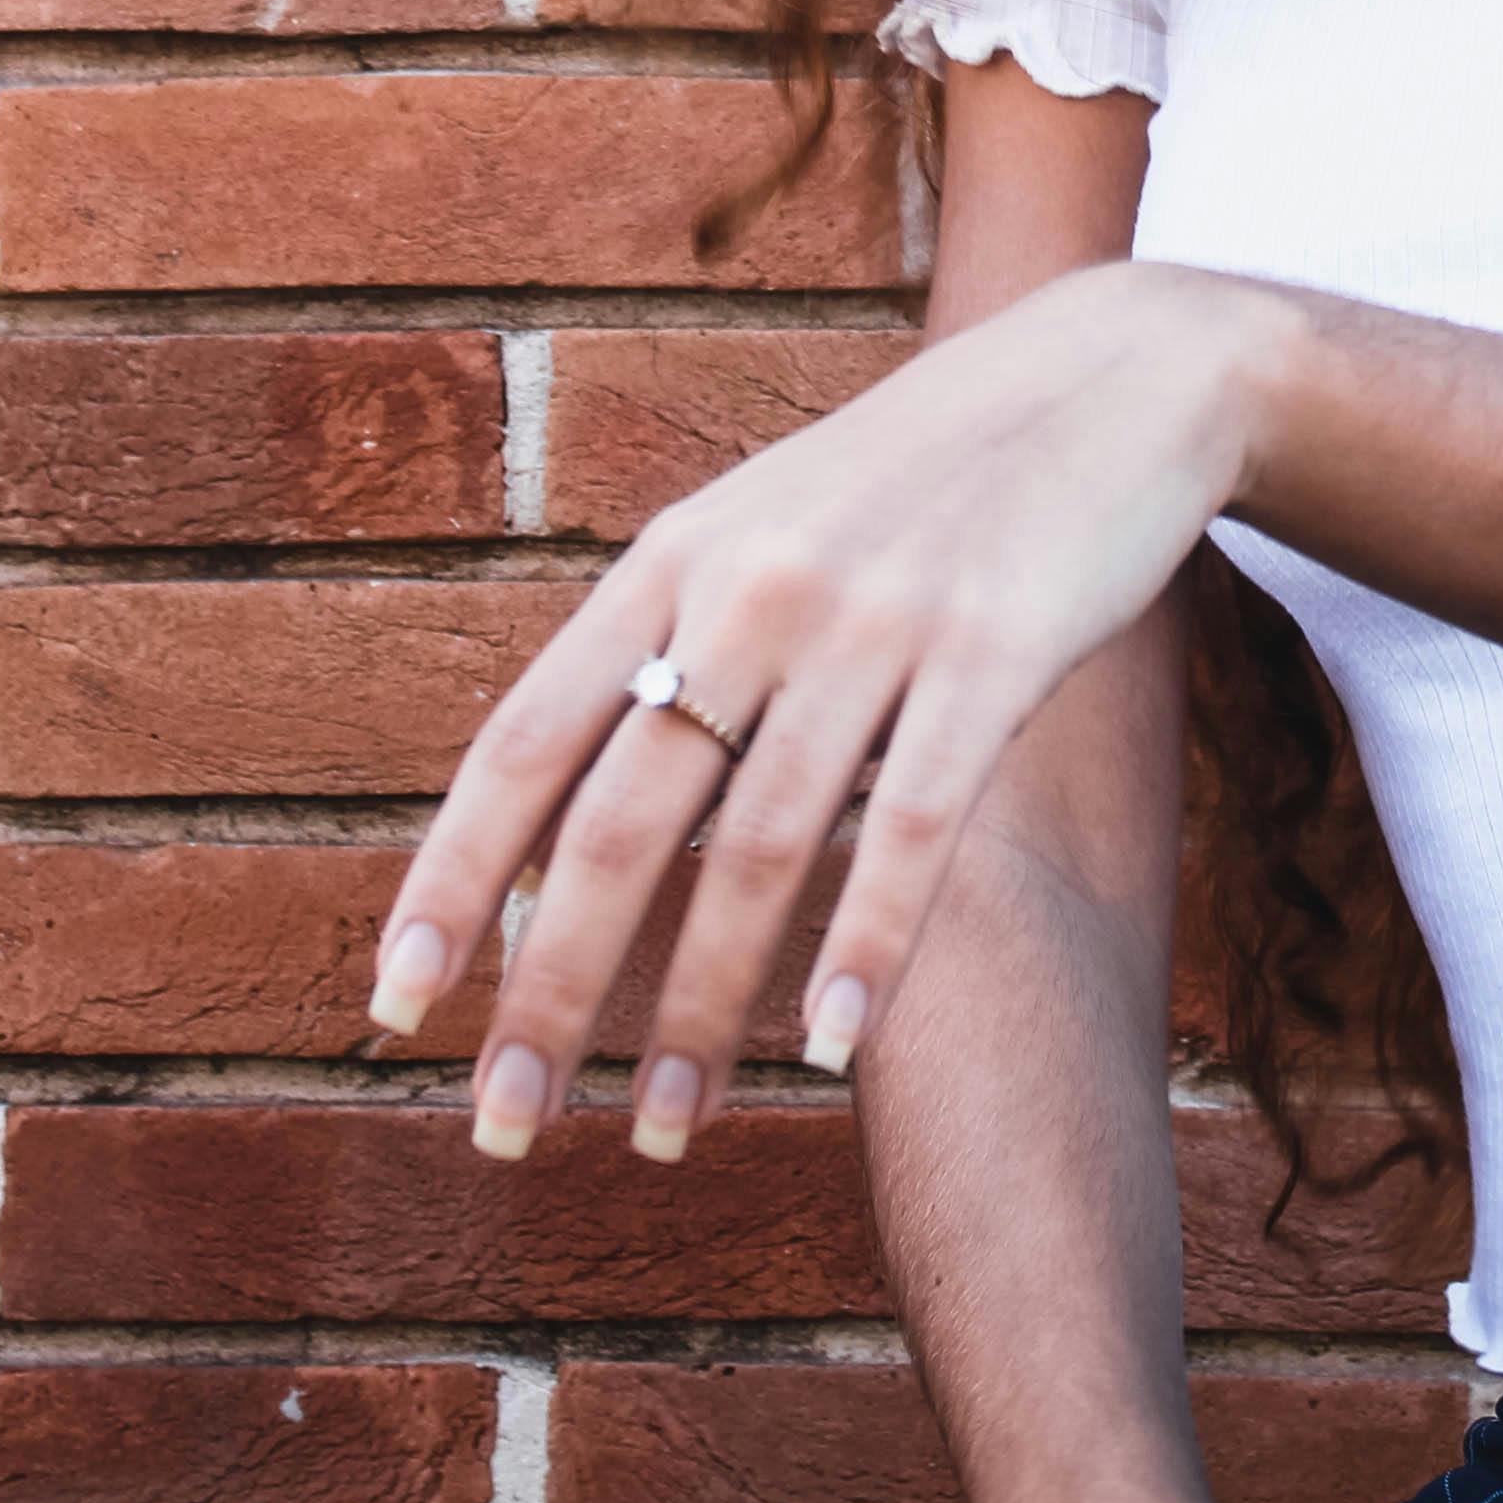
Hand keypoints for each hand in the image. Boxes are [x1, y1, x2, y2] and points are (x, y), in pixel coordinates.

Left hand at [363, 254, 1279, 1160]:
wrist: (1108, 377)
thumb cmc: (917, 482)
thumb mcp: (763, 530)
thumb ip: (674, 646)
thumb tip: (565, 821)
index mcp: (673, 558)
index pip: (524, 740)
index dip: (450, 877)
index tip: (395, 1005)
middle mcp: (753, 588)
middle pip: (619, 823)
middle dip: (551, 990)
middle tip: (506, 1124)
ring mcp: (877, 619)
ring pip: (759, 849)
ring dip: (699, 1009)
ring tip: (664, 1125)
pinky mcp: (997, 650)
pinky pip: (914, 826)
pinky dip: (865, 946)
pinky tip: (831, 1044)